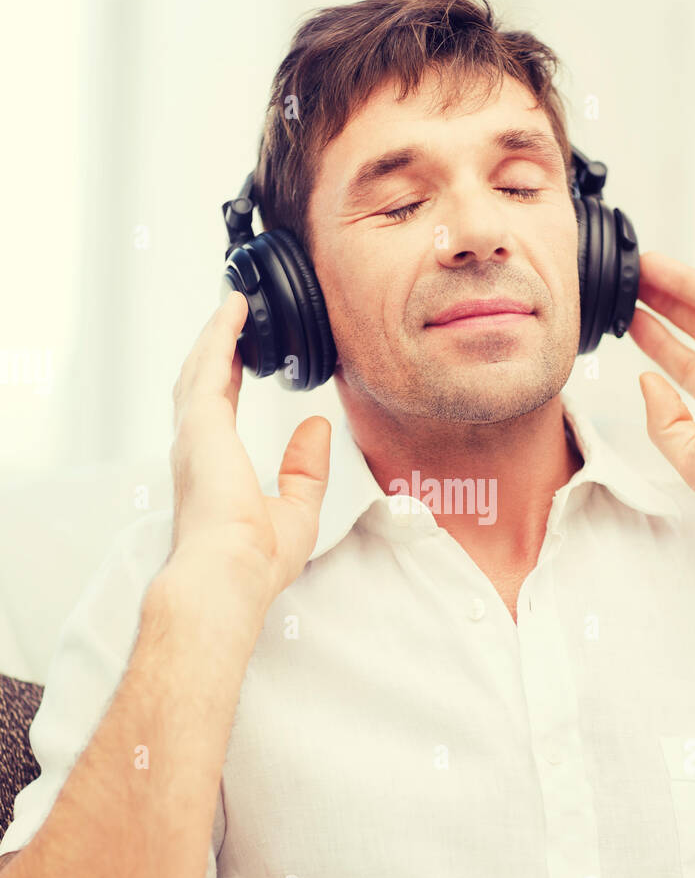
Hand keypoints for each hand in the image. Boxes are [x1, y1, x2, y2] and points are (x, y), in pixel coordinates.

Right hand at [169, 290, 330, 607]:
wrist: (230, 575)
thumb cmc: (255, 560)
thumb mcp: (297, 511)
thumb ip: (306, 469)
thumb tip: (317, 428)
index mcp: (213, 470)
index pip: (218, 410)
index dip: (227, 376)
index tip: (240, 352)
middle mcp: (195, 449)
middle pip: (201, 381)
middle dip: (214, 346)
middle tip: (232, 313)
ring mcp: (194, 435)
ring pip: (201, 368)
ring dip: (217, 333)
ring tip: (235, 301)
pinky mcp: (200, 425)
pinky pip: (210, 366)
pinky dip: (221, 335)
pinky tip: (235, 310)